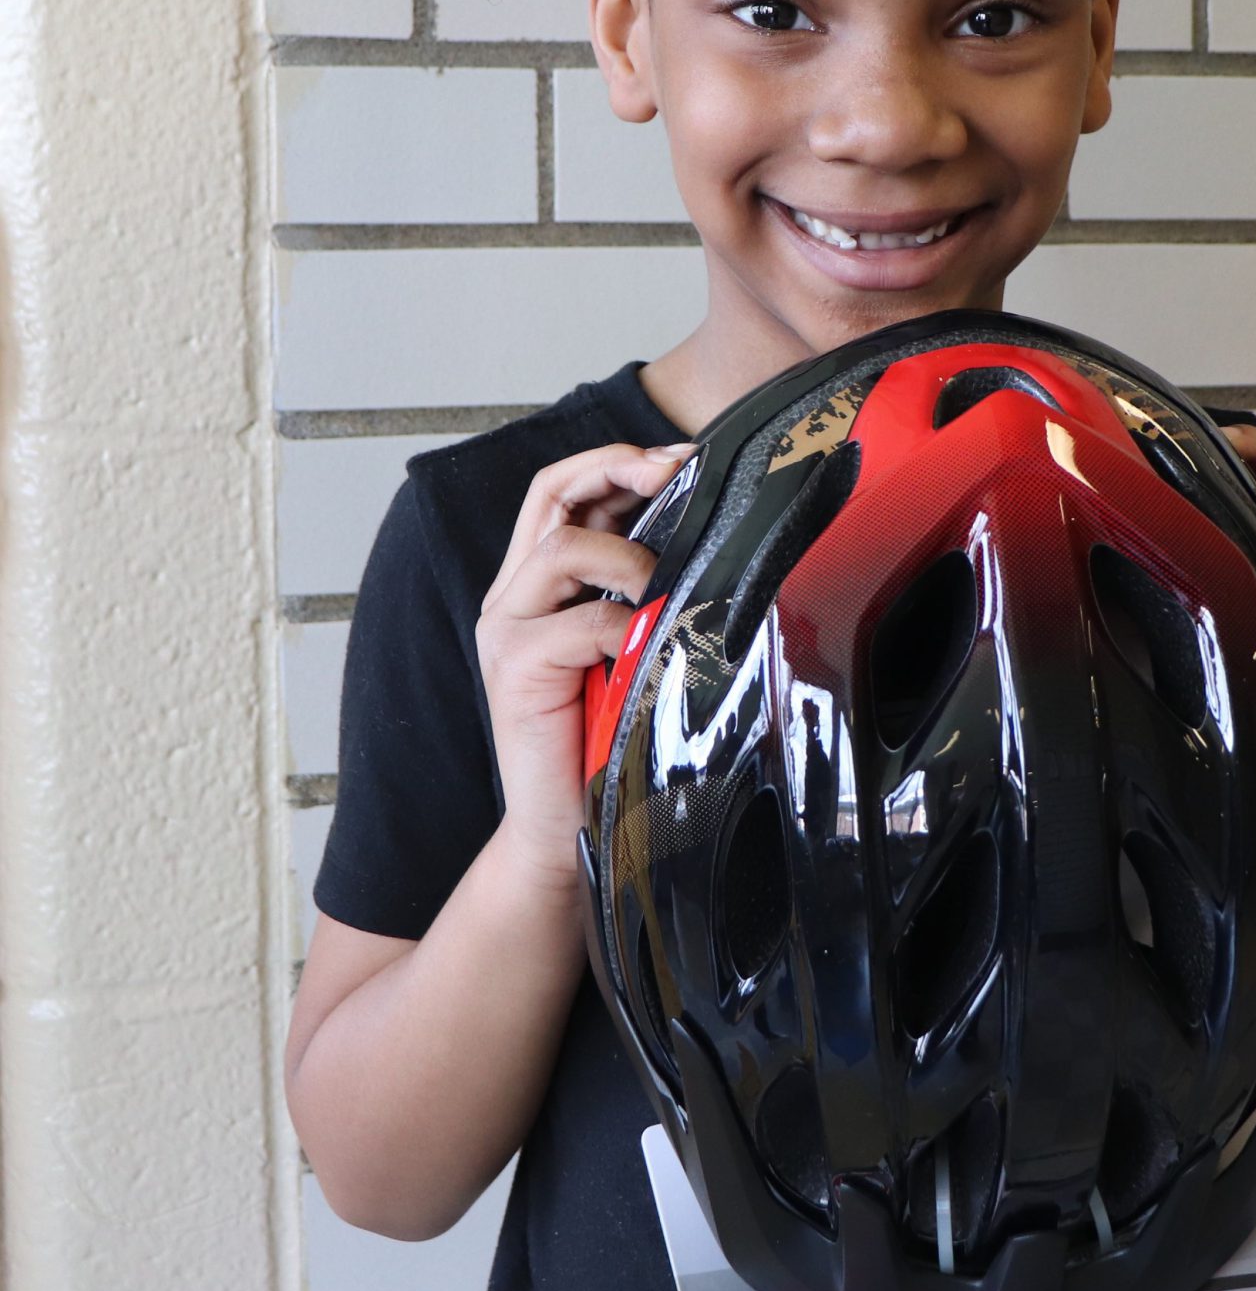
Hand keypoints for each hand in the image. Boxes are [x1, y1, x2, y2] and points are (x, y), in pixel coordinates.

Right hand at [474, 440, 696, 889]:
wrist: (564, 830)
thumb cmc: (609, 740)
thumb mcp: (632, 648)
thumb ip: (645, 597)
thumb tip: (712, 546)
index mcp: (539, 584)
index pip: (563, 491)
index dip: (618, 463)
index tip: (682, 460)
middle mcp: (513, 596)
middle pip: (550, 493)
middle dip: (617, 468)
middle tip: (676, 472)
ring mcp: (508, 630)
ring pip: (563, 547)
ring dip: (629, 558)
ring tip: (664, 592)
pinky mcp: (516, 668)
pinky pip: (580, 621)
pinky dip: (626, 625)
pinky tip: (650, 649)